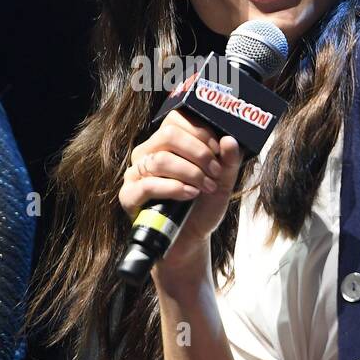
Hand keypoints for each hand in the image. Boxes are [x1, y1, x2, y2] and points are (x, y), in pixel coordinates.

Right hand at [119, 110, 242, 269]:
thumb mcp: (223, 181)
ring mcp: (135, 174)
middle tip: (214, 171)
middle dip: (198, 152)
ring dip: (190, 172)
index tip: (218, 150)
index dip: (200, 131)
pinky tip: (190, 194)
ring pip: (160, 159)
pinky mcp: (129, 196)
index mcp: (166, 143)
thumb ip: (229, 160)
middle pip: (168, 134)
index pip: (176, 119)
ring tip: (205, 187)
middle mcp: (147, 153)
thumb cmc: (203, 206)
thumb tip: (229, 140)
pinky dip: (174, 188)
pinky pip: (148, 184)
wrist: (191, 239)